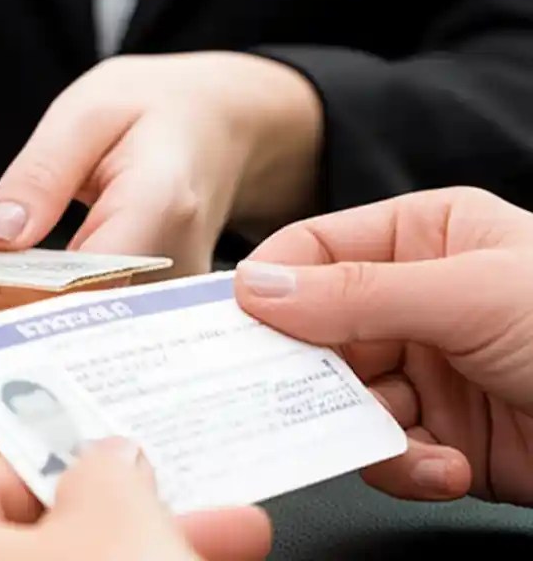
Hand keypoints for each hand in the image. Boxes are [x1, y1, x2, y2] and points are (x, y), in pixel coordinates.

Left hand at [0, 52, 321, 323]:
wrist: (227, 127)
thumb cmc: (164, 110)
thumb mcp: (92, 110)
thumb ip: (42, 175)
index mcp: (160, 208)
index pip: (63, 282)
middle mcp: (170, 270)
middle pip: (58, 318)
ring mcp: (166, 298)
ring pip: (65, 327)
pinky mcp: (152, 307)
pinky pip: (79, 316)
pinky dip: (20, 304)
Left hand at [0, 439, 271, 560]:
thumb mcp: (111, 532)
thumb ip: (111, 474)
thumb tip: (115, 456)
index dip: (72, 444)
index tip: (126, 438)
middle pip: (48, 525)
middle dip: (140, 505)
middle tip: (206, 493)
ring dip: (158, 547)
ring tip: (230, 534)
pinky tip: (201, 560)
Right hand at [234, 187, 532, 504]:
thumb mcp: (471, 295)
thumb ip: (357, 293)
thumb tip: (259, 288)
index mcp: (425, 237)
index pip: (315, 249)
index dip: (269, 284)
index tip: (230, 323)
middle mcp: (417, 300)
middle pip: (317, 332)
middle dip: (311, 371)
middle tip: (283, 395)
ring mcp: (429, 369)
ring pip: (344, 398)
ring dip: (368, 428)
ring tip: (407, 439)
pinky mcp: (445, 435)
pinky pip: (386, 449)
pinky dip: (408, 465)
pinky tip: (447, 464)